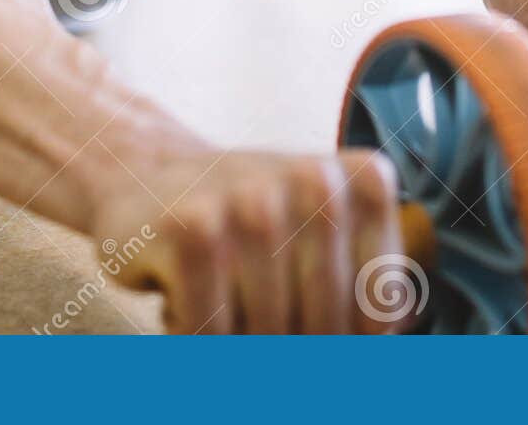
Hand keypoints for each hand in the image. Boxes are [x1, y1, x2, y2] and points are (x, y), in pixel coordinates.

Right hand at [91, 149, 403, 333]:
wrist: (142, 171)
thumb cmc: (244, 219)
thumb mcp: (319, 235)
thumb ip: (367, 288)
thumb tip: (385, 356)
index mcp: (362, 181)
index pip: (379, 309)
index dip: (347, 342)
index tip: (312, 330)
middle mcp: (315, 182)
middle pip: (325, 327)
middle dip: (288, 348)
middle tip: (254, 322)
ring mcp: (252, 203)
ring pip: (268, 335)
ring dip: (236, 341)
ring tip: (217, 298)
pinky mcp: (191, 229)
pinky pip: (211, 334)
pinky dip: (192, 336)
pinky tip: (180, 296)